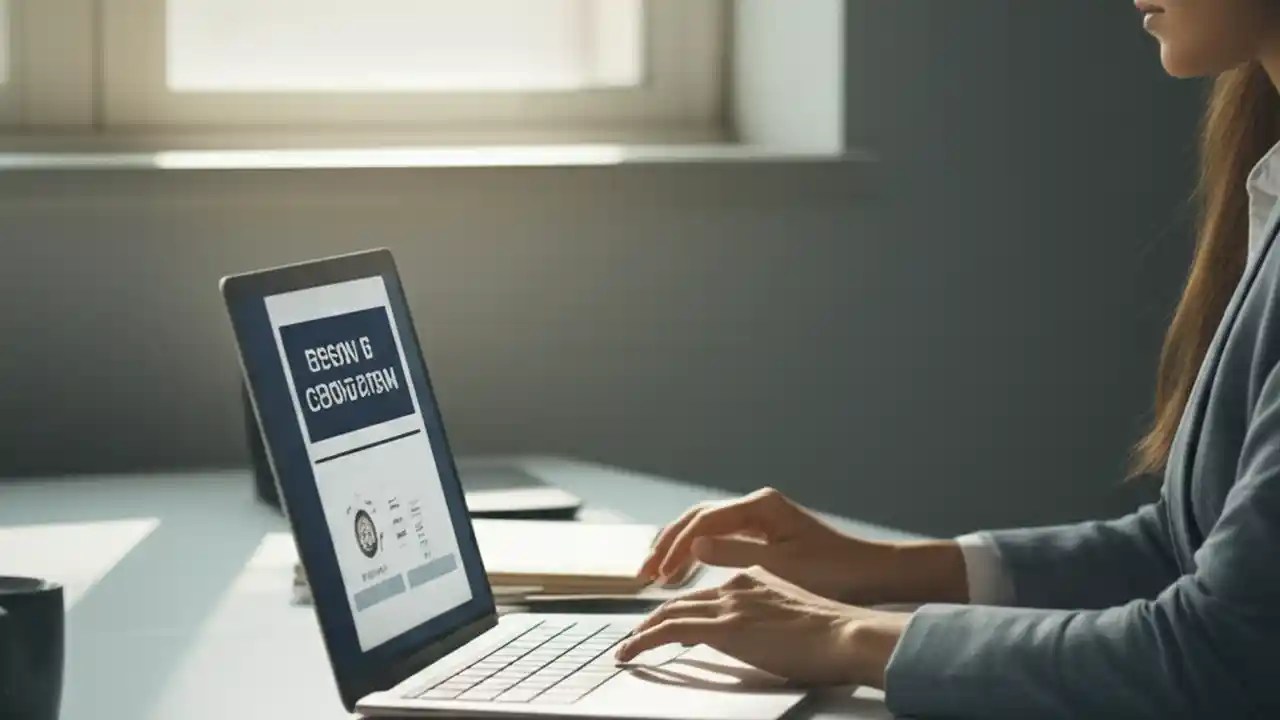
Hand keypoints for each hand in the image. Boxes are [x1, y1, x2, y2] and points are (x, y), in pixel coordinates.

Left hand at [615, 566, 908, 687]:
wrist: (847, 635)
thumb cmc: (836, 636)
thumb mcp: (798, 616)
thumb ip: (773, 620)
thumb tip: (764, 639)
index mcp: (756, 579)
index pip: (709, 593)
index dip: (685, 608)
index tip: (670, 622)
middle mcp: (738, 585)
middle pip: (684, 599)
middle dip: (655, 616)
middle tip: (638, 633)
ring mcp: (729, 604)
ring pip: (670, 612)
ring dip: (644, 630)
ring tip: (628, 646)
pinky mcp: (722, 626)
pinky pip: (669, 631)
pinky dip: (643, 641)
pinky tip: (630, 652)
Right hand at [640, 487, 967, 605]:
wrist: (869, 573)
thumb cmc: (832, 571)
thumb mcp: (780, 566)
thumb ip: (734, 555)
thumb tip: (694, 547)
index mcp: (760, 505)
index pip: (703, 521)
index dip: (675, 547)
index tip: (656, 572)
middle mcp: (757, 504)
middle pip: (698, 519)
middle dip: (668, 546)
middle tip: (644, 574)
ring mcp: (759, 517)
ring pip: (706, 528)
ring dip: (680, 550)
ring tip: (657, 576)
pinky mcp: (763, 532)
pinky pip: (720, 538)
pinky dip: (698, 554)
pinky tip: (685, 572)